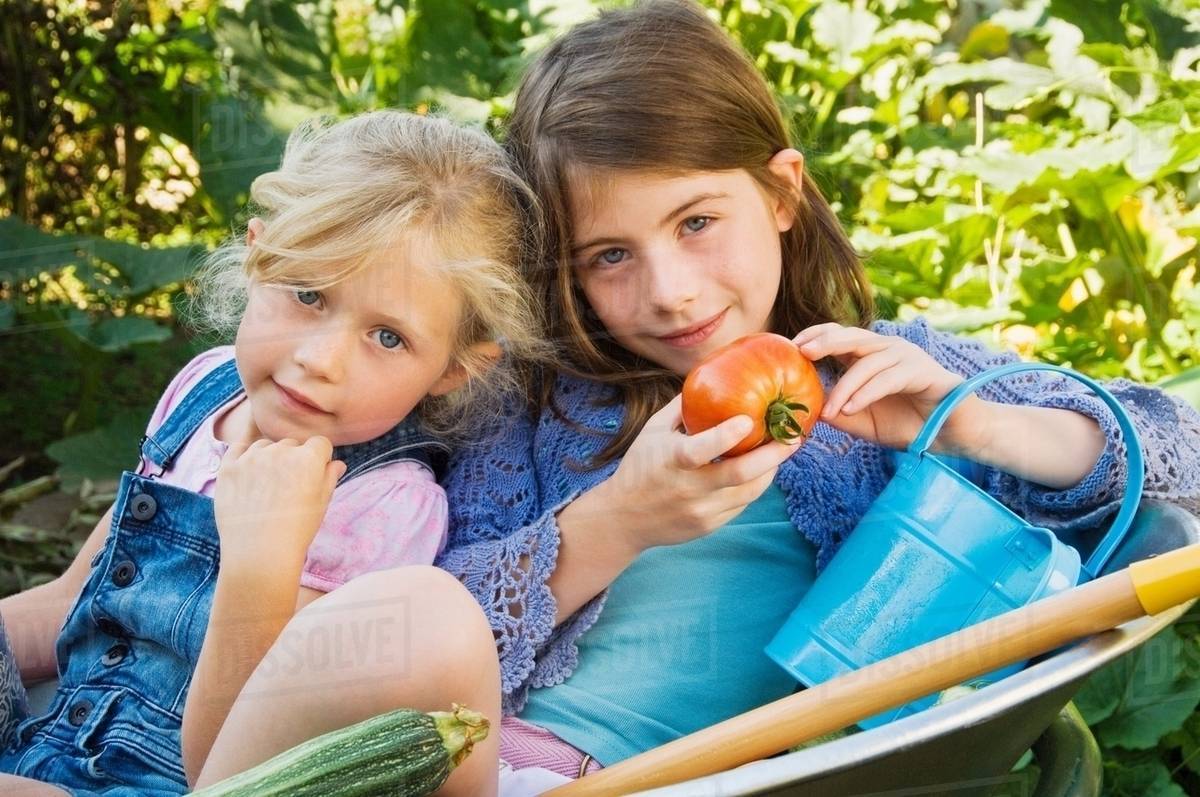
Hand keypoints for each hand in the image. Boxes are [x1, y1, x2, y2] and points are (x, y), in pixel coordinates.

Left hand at [213, 437, 345, 575]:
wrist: (259, 553)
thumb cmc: (296, 531)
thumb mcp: (322, 504)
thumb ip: (329, 477)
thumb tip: (336, 463)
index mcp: (308, 458)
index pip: (319, 443)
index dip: (319, 458)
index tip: (314, 474)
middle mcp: (280, 451)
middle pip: (292, 444)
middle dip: (293, 459)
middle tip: (288, 485)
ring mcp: (251, 457)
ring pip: (265, 445)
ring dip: (269, 457)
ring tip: (267, 485)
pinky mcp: (228, 467)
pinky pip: (238, 448)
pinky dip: (244, 456)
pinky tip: (247, 473)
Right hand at [586, 394, 801, 552]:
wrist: (624, 519)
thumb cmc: (639, 467)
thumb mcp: (652, 431)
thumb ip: (682, 408)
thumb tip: (710, 379)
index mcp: (672, 461)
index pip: (702, 449)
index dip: (727, 435)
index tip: (751, 419)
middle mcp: (689, 488)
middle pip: (739, 474)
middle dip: (772, 455)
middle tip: (794, 437)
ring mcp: (701, 510)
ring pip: (749, 491)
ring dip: (770, 469)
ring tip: (785, 450)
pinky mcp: (710, 525)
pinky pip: (742, 503)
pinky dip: (755, 484)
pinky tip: (763, 469)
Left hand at [793, 323, 989, 454]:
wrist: (952, 435)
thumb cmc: (907, 424)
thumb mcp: (863, 422)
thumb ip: (839, 414)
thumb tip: (812, 410)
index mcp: (870, 355)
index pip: (839, 335)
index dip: (816, 336)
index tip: (791, 347)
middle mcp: (887, 349)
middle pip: (852, 337)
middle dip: (825, 342)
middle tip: (801, 352)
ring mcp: (906, 356)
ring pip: (867, 361)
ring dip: (845, 386)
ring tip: (830, 410)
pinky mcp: (922, 371)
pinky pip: (888, 378)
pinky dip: (867, 393)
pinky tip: (851, 408)